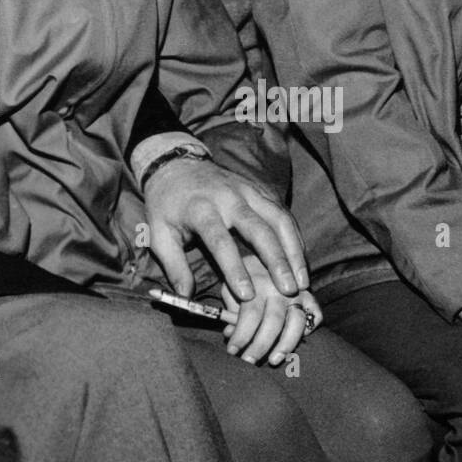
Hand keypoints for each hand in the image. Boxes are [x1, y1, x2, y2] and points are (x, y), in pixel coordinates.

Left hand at [144, 157, 308, 302]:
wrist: (176, 164)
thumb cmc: (166, 204)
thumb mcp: (158, 232)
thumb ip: (173, 265)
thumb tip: (185, 296)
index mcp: (200, 208)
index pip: (220, 240)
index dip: (234, 268)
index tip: (247, 295)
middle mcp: (228, 197)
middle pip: (258, 227)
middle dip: (276, 260)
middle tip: (289, 290)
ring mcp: (247, 191)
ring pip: (278, 218)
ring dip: (293, 250)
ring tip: (302, 281)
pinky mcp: (259, 190)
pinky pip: (282, 213)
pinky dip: (294, 237)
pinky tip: (300, 260)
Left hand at [220, 253, 321, 365]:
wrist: (261, 247)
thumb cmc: (241, 273)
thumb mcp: (229, 283)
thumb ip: (229, 306)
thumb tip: (229, 333)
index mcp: (256, 280)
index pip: (250, 314)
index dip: (241, 335)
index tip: (232, 351)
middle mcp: (279, 286)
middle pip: (273, 322)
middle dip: (260, 346)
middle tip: (249, 362)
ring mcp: (297, 290)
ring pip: (296, 322)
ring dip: (286, 344)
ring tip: (274, 360)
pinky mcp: (309, 294)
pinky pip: (316, 313)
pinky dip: (310, 327)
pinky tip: (299, 340)